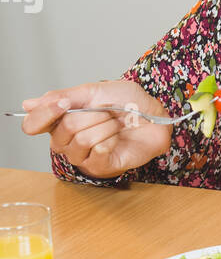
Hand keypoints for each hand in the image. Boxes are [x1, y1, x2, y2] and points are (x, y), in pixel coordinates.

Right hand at [20, 80, 172, 177]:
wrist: (155, 115)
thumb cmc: (127, 103)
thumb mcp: (93, 91)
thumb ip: (61, 97)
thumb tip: (28, 105)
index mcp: (60, 120)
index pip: (33, 124)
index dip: (44, 114)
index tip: (64, 103)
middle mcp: (67, 140)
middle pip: (63, 130)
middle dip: (91, 115)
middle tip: (107, 112)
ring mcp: (82, 156)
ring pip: (81, 140)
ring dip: (104, 126)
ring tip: (116, 124)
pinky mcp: (100, 167)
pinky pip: (97, 152)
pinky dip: (111, 139)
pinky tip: (117, 138)